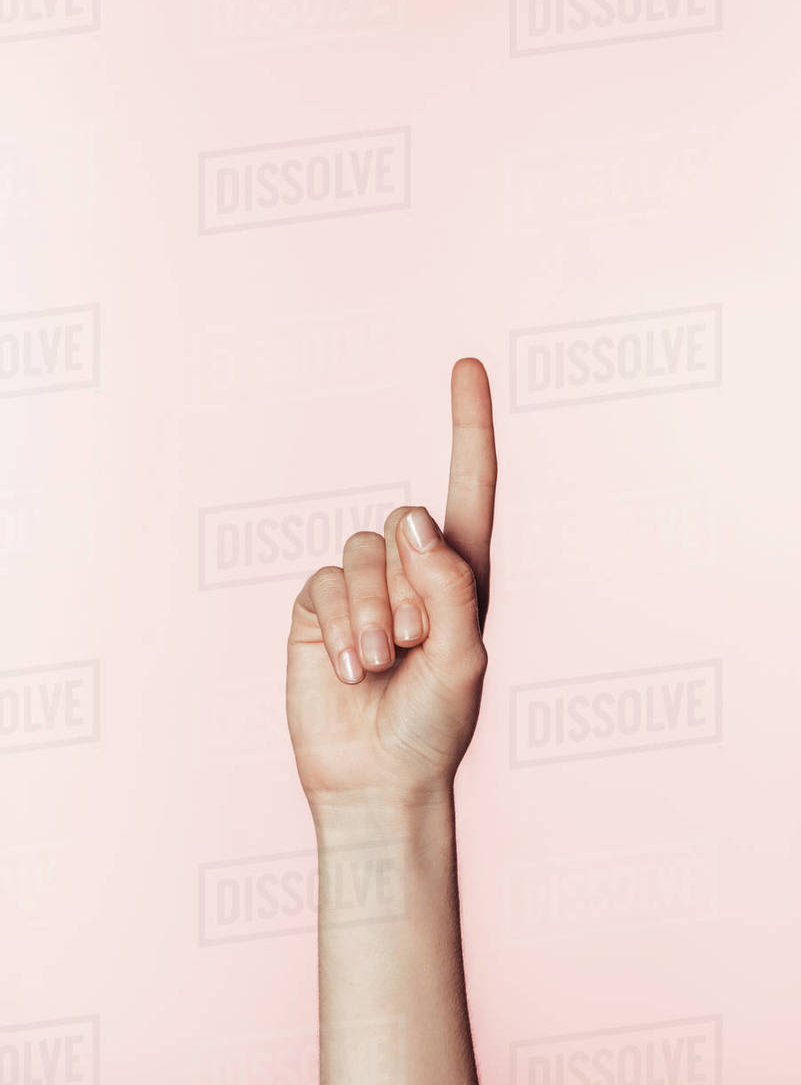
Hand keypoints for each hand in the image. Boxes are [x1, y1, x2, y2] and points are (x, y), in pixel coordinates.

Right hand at [285, 358, 496, 815]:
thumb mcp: (463, 658)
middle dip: (409, 588)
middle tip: (414, 648)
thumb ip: (448, 583)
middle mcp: (411, 571)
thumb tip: (412, 515)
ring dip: (374, 613)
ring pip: (362, 550)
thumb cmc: (433, 726)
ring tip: (381, 665)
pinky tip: (351, 668)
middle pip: (404, 524)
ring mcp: (363, 587)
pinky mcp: (319, 606)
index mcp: (461, 576)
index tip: (466, 365)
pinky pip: (325, 581)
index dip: (468, 427)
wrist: (376, 779)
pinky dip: (342, 624)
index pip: (468, 488)